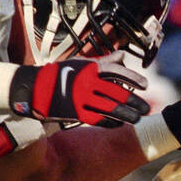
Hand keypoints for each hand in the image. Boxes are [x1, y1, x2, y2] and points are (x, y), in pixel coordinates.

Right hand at [9, 51, 148, 126]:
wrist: (34, 88)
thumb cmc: (60, 74)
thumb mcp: (81, 64)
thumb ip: (104, 61)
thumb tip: (123, 56)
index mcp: (89, 68)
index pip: (116, 72)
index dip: (133, 78)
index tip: (145, 85)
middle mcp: (87, 82)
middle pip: (117, 93)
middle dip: (134, 102)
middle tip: (146, 108)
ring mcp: (81, 98)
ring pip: (110, 108)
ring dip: (127, 115)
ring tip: (138, 119)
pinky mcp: (75, 112)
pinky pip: (98, 119)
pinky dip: (111, 122)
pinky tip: (120, 124)